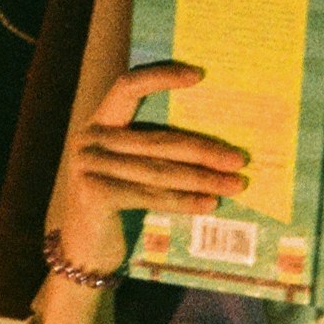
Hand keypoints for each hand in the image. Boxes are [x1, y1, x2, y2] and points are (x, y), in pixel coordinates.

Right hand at [57, 61, 248, 279]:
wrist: (83, 248)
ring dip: (203, 179)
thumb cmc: (116, 203)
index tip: (199, 75)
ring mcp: (88, 166)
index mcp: (99, 121)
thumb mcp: (130, 168)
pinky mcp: (94, 194)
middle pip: (158, 139)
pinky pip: (150, 196)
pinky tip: (209, 205)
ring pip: (159, 170)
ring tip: (235, 184)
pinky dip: (184, 202)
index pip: (127, 86)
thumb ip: (153, 149)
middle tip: (240, 159)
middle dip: (204, 149)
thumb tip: (216, 143)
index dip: (161, 77)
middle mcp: (89, 138)